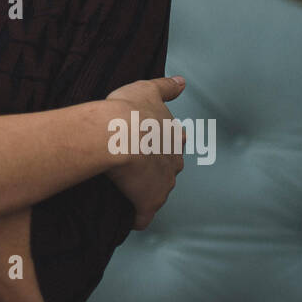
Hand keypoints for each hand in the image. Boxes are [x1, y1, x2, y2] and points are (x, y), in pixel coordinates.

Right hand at [103, 76, 186, 230]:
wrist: (119, 134)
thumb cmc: (129, 109)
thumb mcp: (147, 88)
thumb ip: (166, 86)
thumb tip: (183, 82)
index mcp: (173, 135)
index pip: (177, 142)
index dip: (165, 143)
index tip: (153, 143)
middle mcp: (174, 160)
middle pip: (171, 168)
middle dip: (159, 169)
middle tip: (139, 166)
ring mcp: (163, 184)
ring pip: (159, 191)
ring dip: (148, 192)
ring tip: (131, 193)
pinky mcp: (149, 202)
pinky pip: (144, 216)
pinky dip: (139, 218)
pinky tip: (131, 220)